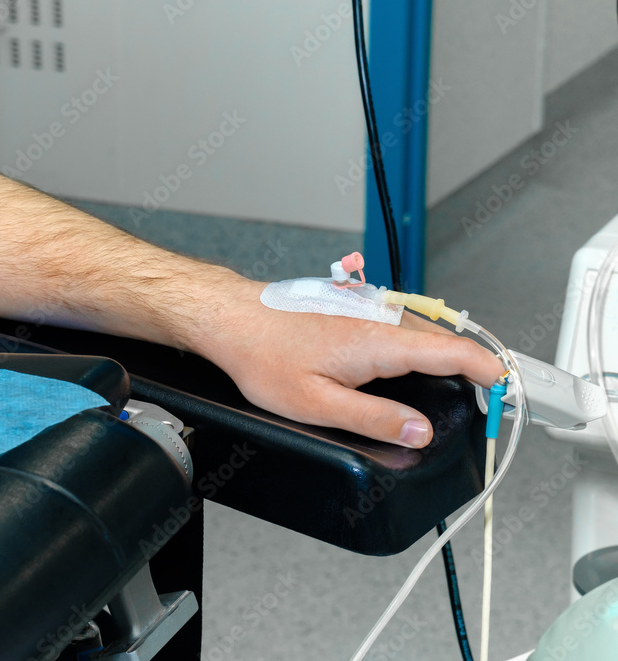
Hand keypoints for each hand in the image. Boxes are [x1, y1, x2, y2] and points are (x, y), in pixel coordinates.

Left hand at [200, 278, 504, 447]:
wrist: (233, 319)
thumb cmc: (264, 357)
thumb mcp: (318, 404)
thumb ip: (374, 419)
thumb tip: (418, 433)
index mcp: (379, 342)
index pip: (454, 353)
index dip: (489, 373)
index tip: (508, 392)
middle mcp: (380, 319)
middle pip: (443, 343)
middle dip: (470, 370)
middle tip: (483, 403)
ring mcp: (368, 309)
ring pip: (422, 334)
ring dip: (441, 358)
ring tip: (453, 388)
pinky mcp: (354, 308)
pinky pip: (399, 327)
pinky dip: (416, 347)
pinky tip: (406, 369)